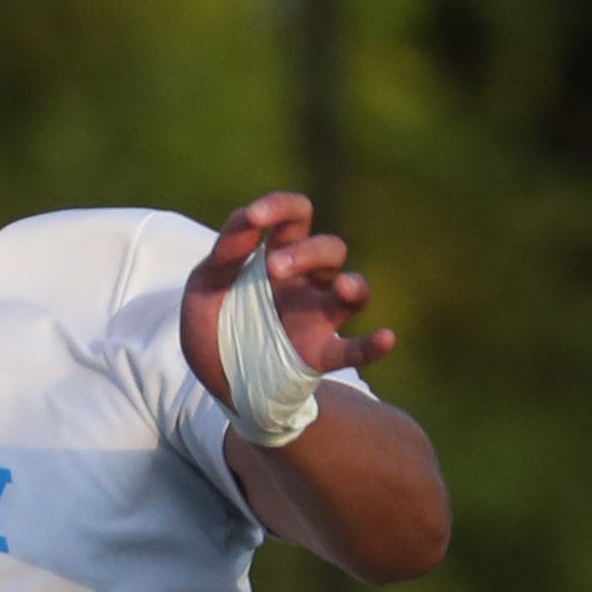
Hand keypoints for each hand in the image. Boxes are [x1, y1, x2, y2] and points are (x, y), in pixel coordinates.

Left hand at [179, 191, 393, 410]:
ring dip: (351, 285)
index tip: (255, 218)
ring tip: (342, 286)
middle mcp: (306, 282)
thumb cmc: (214, 326)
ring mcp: (318, 318)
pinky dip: (372, 345)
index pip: (295, 216)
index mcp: (277, 257)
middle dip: (306, 252)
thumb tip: (247, 215)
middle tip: (273, 269)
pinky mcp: (319, 355)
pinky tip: (386, 338)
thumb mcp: (205, 286)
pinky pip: (355, 350)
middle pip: (330, 248)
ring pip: (354, 290)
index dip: (281, 207)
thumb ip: (226, 253)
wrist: (218, 383)